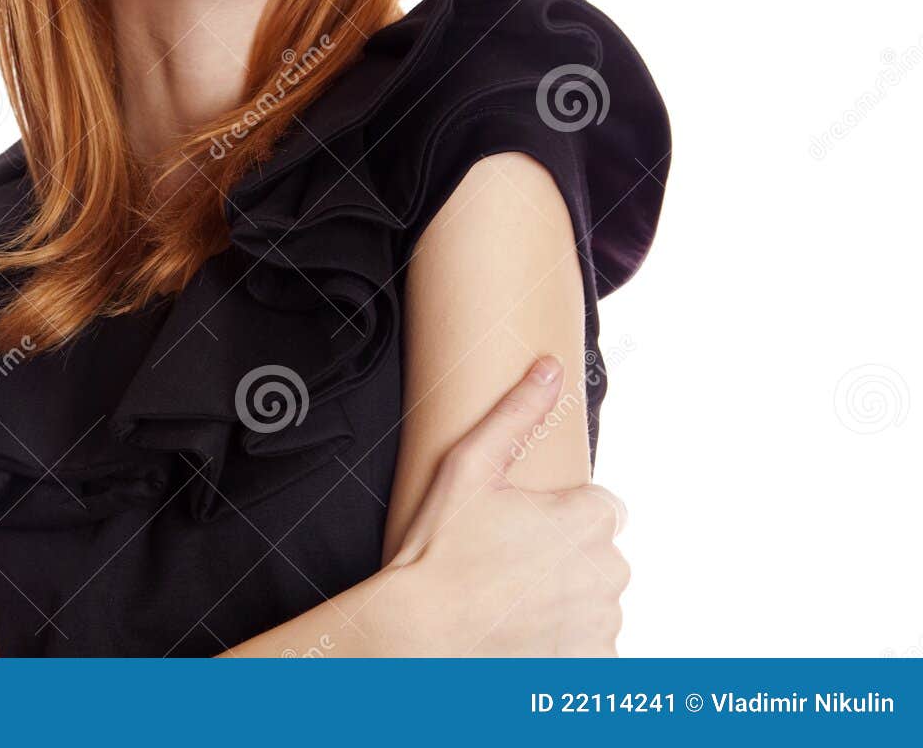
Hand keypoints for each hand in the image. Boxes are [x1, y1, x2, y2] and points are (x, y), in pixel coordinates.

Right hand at [376, 355, 630, 655]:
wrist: (424, 637)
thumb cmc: (442, 550)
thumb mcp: (470, 467)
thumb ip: (517, 413)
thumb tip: (549, 367)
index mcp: (589, 521)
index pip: (602, 507)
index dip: (562, 513)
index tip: (523, 526)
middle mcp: (608, 573)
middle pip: (601, 552)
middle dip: (567, 554)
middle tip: (510, 561)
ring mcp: (603, 624)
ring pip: (596, 597)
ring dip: (568, 597)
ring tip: (513, 598)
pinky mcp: (595, 666)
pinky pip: (595, 644)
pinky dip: (569, 641)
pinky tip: (527, 632)